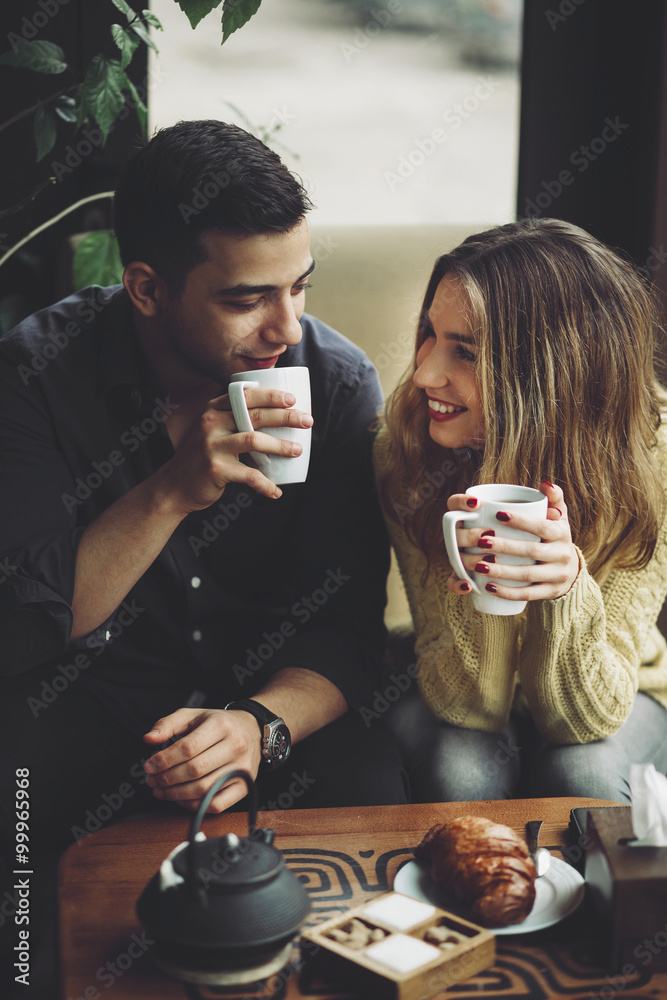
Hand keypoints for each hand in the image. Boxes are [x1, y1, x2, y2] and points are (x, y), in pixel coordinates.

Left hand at [142, 707, 262, 812]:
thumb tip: (149, 739)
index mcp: (222, 725)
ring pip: (204, 790)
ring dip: (176, 794)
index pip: (188, 747)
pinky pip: (216, 805)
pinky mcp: (245, 786)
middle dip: (167, 778)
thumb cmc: (219, 724)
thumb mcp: (194, 715)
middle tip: (152, 780)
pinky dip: (194, 805)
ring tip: (161, 790)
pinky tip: (181, 798)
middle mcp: (236, 746)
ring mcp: (242, 768)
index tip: (149, 766)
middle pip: (195, 770)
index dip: (164, 760)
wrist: (252, 730)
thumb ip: (168, 724)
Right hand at [153, 387, 313, 512]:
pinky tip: (276, 491)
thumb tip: (274, 415)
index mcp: (213, 410)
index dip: (271, 396)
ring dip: (281, 446)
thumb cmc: (202, 457)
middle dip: (286, 416)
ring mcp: (212, 446)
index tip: (293, 399)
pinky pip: (249, 475)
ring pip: (255, 440)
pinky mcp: (215, 469)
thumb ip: (233, 420)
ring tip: (297, 450)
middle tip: (307, 420)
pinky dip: (265, 484)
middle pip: (255, 415)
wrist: (174, 485)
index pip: (246, 396)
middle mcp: (211, 423)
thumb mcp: (212, 430)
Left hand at [445, 481, 579, 601]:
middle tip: (480, 541)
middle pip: (531, 551)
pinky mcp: (550, 593)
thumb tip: (544, 484)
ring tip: (478, 566)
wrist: (571, 571)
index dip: (521, 521)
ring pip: (527, 575)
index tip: (498, 515)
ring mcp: (557, 576)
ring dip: (502, 571)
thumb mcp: (559, 518)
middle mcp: (563, 555)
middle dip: (505, 547)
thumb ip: (553, 499)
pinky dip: (508, 592)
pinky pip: (528, 595)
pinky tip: (489, 587)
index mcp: (562, 534)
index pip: (542, 526)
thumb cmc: (555, 538)